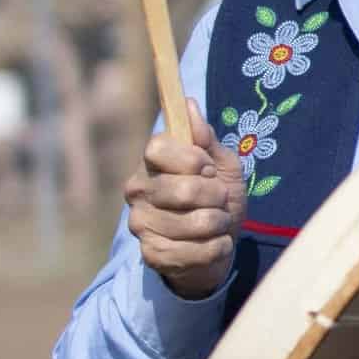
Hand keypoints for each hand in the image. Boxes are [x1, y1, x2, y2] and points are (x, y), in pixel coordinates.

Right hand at [125, 112, 245, 300]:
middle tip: (219, 200)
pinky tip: (213, 243)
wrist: (218, 242)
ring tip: (217, 222)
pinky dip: (218, 247)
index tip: (207, 168)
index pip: (157, 148)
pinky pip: (197, 251)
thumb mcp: (221, 165)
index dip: (191, 158)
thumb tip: (189, 104)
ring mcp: (140, 224)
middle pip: (182, 189)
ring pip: (196, 223)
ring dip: (220, 223)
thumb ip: (206, 139)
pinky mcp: (151, 255)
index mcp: (150, 163)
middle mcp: (137, 191)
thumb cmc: (217, 198)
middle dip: (216, 196)